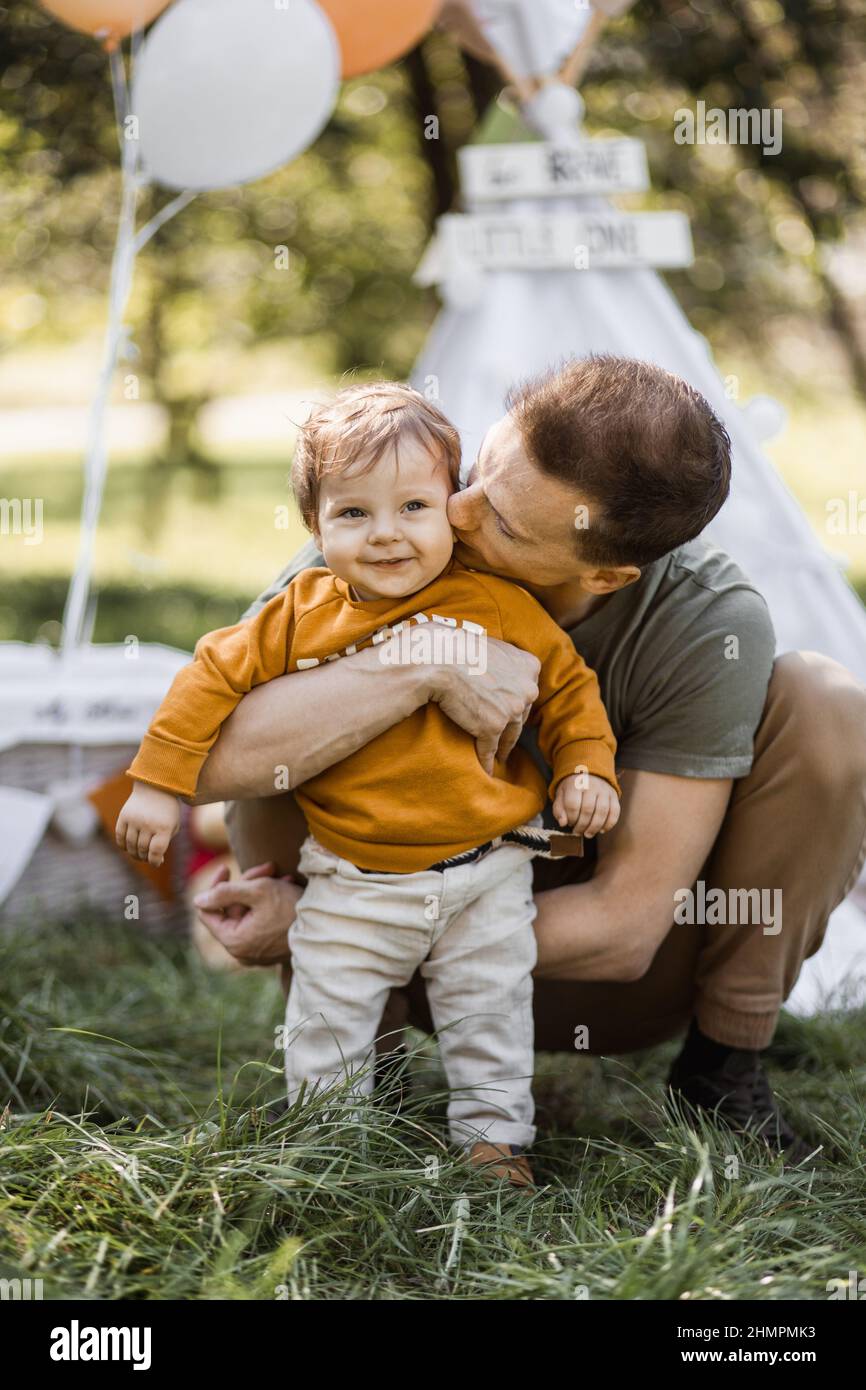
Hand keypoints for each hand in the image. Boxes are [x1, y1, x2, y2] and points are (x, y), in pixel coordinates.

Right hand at [116, 782, 180, 866]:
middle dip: (145, 857)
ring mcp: (135, 820)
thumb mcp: (173, 825)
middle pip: (142, 849)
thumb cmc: (167, 809)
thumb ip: (165, 843)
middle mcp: (148, 824)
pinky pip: (120, 836)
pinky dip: (123, 845)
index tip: (156, 862)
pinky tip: (128, 847)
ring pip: (130, 845)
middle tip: (147, 858)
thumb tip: (156, 861)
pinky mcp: (124, 816)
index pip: (156, 852)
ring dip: (134, 854)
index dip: (155, 861)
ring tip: (139, 855)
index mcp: (164, 827)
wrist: (155, 785)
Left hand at [192, 860, 301, 965]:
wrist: (327, 927)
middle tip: (268, 867)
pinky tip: (285, 888)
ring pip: (247, 914)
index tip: (227, 868)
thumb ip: (224, 893)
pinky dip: (269, 905)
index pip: (207, 911)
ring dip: (261, 891)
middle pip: (230, 910)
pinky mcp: (270, 951)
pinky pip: (260, 924)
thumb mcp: (258, 891)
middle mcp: (241, 953)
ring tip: (282, 877)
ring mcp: (256, 954)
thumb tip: (197, 900)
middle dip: (247, 885)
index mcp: (234, 941)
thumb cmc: (292, 908)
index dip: (215, 886)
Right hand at [426, 634, 539, 774]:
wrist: (436, 659)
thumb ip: (501, 660)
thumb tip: (495, 666)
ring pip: (509, 735)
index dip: (516, 703)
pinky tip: (484, 769)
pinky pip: (489, 750)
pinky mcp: (493, 727)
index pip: (526, 690)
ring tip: (497, 756)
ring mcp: (511, 709)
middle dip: (512, 726)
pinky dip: (486, 761)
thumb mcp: (489, 646)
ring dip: (502, 747)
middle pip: (521, 714)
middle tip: (505, 738)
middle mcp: (527, 688)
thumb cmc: (454, 647)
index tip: (509, 713)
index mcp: (528, 665)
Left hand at [552, 773, 620, 837]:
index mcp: (575, 784)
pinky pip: (615, 812)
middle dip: (582, 825)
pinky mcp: (614, 795)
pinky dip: (609, 824)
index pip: (573, 805)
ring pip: (602, 812)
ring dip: (594, 827)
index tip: (570, 823)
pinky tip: (601, 830)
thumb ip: (559, 809)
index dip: (571, 818)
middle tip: (577, 832)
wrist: (590, 773)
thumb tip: (562, 823)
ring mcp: (604, 790)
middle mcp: (591, 785)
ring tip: (588, 834)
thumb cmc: (573, 788)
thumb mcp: (561, 795)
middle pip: (588, 810)